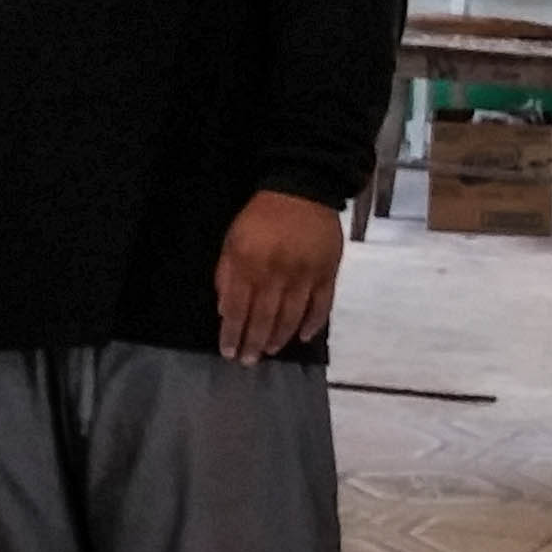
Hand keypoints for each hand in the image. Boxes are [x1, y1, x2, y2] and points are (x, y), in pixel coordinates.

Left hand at [214, 189, 344, 364]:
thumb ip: (226, 273)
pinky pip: (321, 305)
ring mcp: (305, 274)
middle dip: (254, 343)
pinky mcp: (327, 272)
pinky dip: (312, 324)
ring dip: (279, 338)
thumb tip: (223, 309)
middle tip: (248, 362)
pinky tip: (301, 337)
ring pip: (291, 316)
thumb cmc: (261, 216)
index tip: (228, 352)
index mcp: (249, 263)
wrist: (302, 189)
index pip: (237, 308)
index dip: (232, 333)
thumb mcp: (232, 239)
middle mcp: (276, 273)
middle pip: (264, 317)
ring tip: (270, 352)